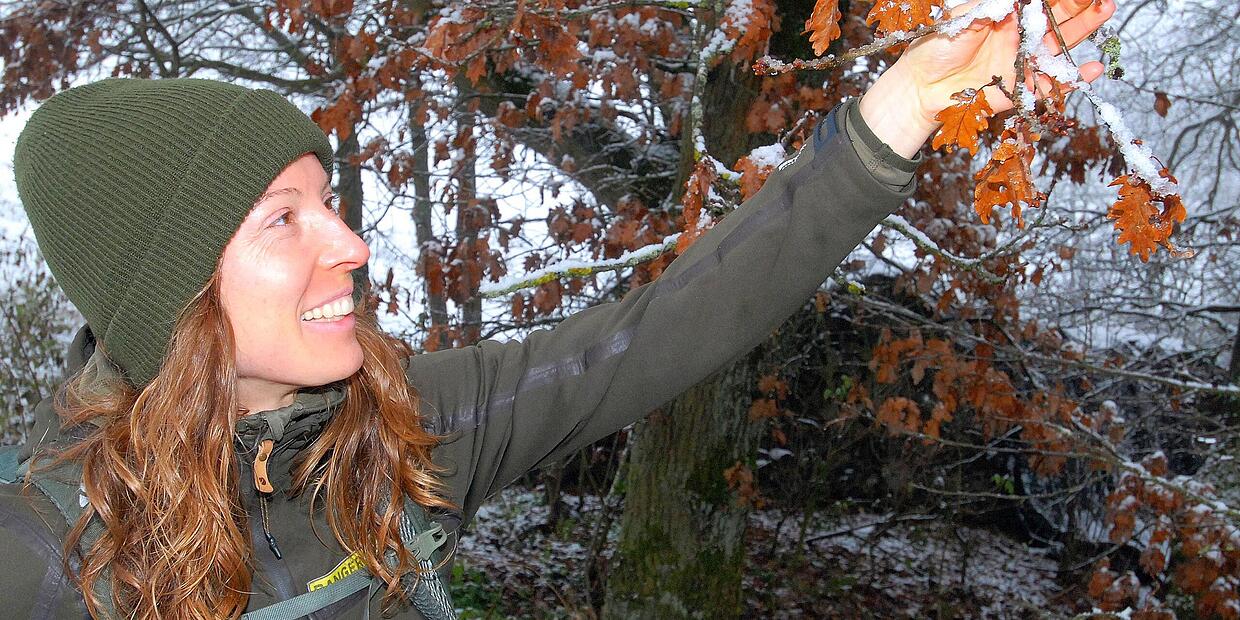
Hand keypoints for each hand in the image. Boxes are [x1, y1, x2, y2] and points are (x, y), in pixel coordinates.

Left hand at [859, 0, 1117, 157]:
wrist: (921, 88)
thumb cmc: (935, 48)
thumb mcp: (961, 20)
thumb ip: (989, 10)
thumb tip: (1015, 2)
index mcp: (1007, 15)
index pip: (1041, 1)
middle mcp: (1019, 36)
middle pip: (1058, 17)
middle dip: (1081, 4)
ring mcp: (1023, 61)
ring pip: (1061, 44)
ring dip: (1084, 28)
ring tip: (1105, 11)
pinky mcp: (1021, 89)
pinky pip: (1051, 84)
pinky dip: (1073, 79)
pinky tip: (1093, 69)